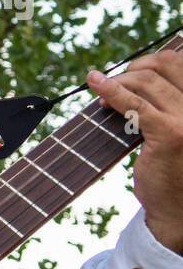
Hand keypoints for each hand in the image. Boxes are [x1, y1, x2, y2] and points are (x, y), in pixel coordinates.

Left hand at [88, 49, 182, 252]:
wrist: (178, 207)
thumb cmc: (173, 166)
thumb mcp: (173, 126)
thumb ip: (162, 102)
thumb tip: (130, 75)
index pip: (177, 61)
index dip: (147, 62)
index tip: (127, 76)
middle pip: (162, 65)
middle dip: (131, 70)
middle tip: (111, 87)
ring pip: (146, 81)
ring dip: (117, 84)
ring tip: (102, 101)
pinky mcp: (170, 134)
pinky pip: (135, 104)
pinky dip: (111, 91)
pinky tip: (94, 84)